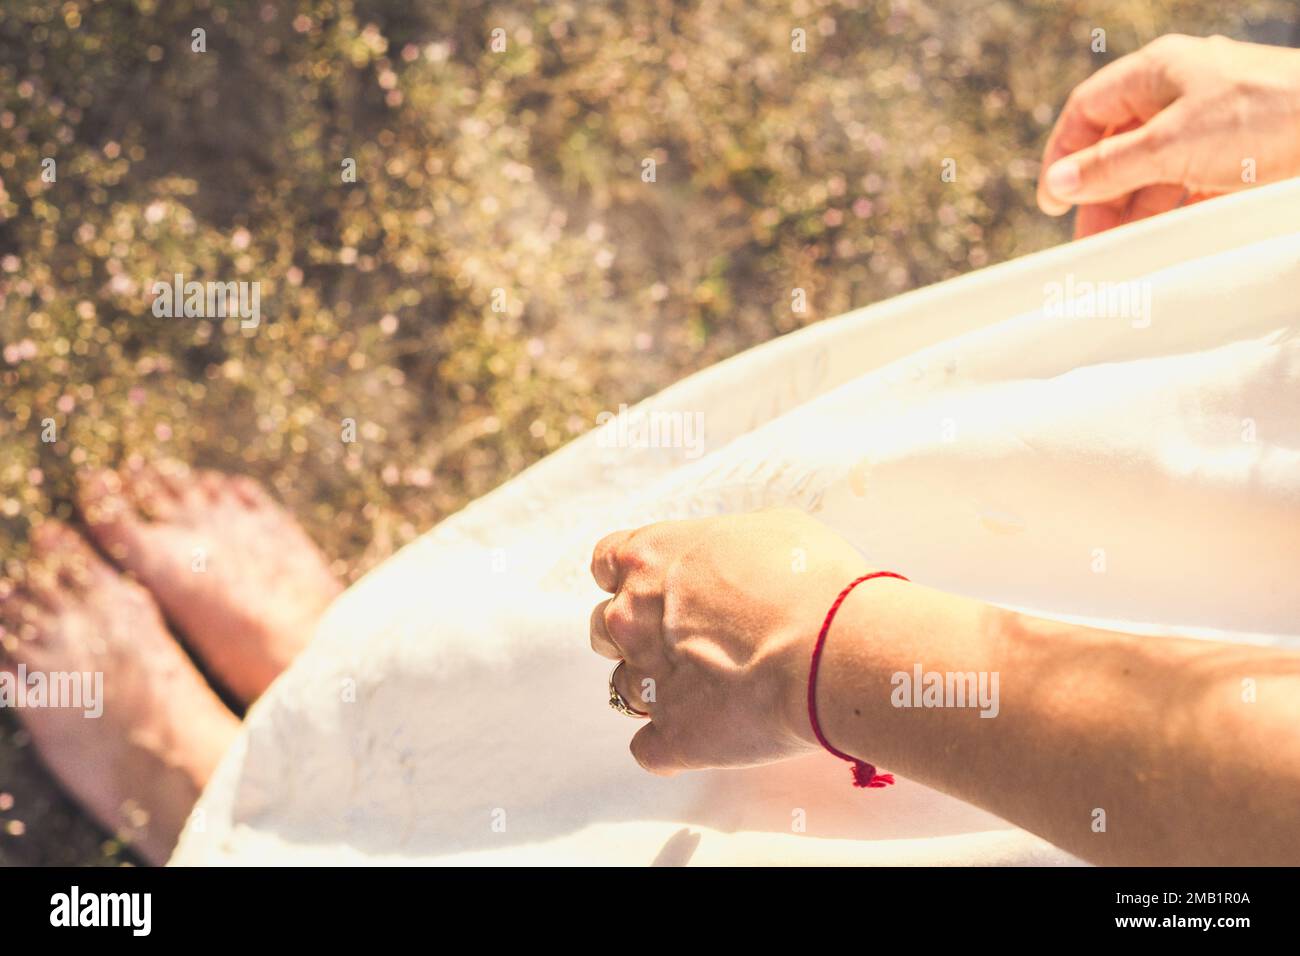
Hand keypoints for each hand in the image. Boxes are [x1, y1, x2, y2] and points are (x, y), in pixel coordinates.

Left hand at [588, 509, 869, 774]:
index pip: (606, 564)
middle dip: (638, 634)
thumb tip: (735, 559)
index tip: (657, 588)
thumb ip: (728, 545)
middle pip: (605, 628)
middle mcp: (633, 617)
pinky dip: (674, 744)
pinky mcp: (670, 736)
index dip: (631, 579)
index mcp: (650, 558)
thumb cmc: (812, 582)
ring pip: (625, 689)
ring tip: (711, 690)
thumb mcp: (771, 530)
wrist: (833, 650)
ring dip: (658, 689)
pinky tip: (710, 734)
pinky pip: (649, 749)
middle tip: (689, 640)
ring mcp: (647, 680)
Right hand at [1037, 34, 1299, 237]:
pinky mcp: (1234, 158)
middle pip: (1116, 147)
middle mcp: (1178, 96)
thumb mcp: (1171, 145)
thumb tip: (1058, 184)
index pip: (1088, 111)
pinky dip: (1165, 216)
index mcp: (1157, 73)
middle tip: (1086, 238)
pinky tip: (1155, 242)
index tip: (1053, 200)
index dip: (1064, 154)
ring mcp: (1206, 127)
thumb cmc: (1263, 115)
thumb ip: (1110, 167)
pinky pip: (1183, 190)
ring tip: (1116, 250)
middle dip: (1097, 194)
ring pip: (1149, 173)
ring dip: (1129, 211)